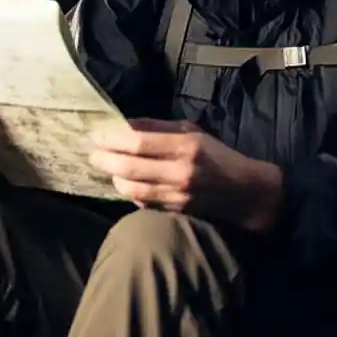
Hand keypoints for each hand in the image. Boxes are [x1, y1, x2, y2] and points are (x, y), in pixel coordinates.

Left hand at [89, 118, 283, 232]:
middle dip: (104, 160)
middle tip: (92, 153)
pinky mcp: (176, 212)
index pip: (139, 142)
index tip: (96, 134)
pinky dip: (129, 194)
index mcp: (185, 146)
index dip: (112, 139)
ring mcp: (177, 195)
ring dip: (114, 179)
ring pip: (132, 189)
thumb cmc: (218, 155)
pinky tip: (125, 184)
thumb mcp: (193, 132)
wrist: (245, 192)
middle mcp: (179, 172)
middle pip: (129, 168)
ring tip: (108, 169)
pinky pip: (142, 203)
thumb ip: (158, 128)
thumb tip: (125, 124)